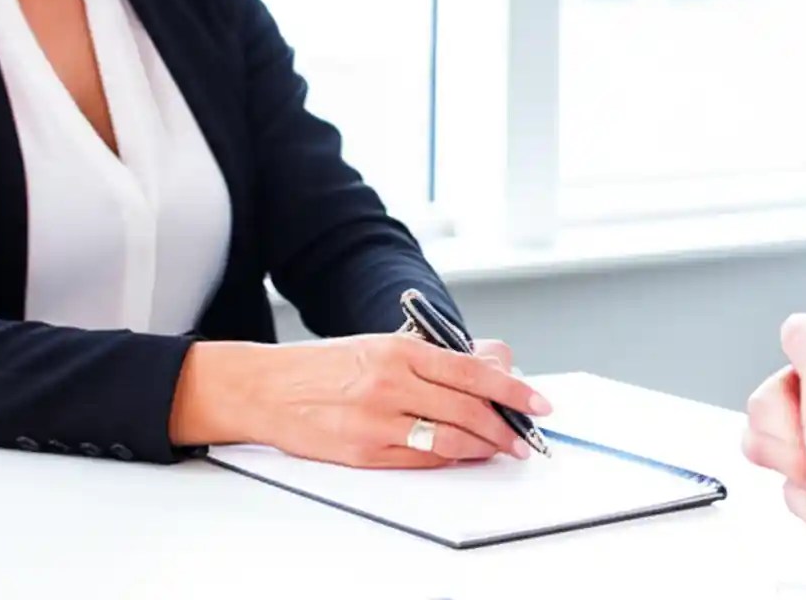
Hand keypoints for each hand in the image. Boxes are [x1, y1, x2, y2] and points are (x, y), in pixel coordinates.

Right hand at [171, 334, 549, 468]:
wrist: (267, 388)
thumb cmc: (325, 367)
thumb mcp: (380, 345)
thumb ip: (434, 357)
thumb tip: (490, 366)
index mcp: (398, 349)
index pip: (472, 370)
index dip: (512, 389)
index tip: (538, 402)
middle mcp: (391, 383)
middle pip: (469, 408)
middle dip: (506, 426)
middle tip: (525, 436)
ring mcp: (378, 420)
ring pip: (450, 440)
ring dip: (484, 447)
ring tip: (502, 449)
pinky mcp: (365, 452)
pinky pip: (422, 460)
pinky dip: (450, 459)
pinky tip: (463, 456)